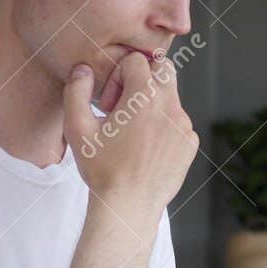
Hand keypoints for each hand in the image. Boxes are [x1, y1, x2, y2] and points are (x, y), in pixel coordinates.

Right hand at [62, 51, 197, 214]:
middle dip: (142, 80)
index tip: (110, 103)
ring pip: (170, 97)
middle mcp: (171, 107)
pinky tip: (145, 148)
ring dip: (151, 105)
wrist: (128, 206)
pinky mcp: (190, 143)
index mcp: (145, 98)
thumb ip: (76, 91)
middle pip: (163, 70)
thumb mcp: (78, 129)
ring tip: (131, 133)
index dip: (118, 76)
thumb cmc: (102, 170)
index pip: (137, 61)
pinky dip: (163, 126)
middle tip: (124, 107)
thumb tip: (83, 69)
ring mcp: (184, 126)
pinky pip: (178, 121)